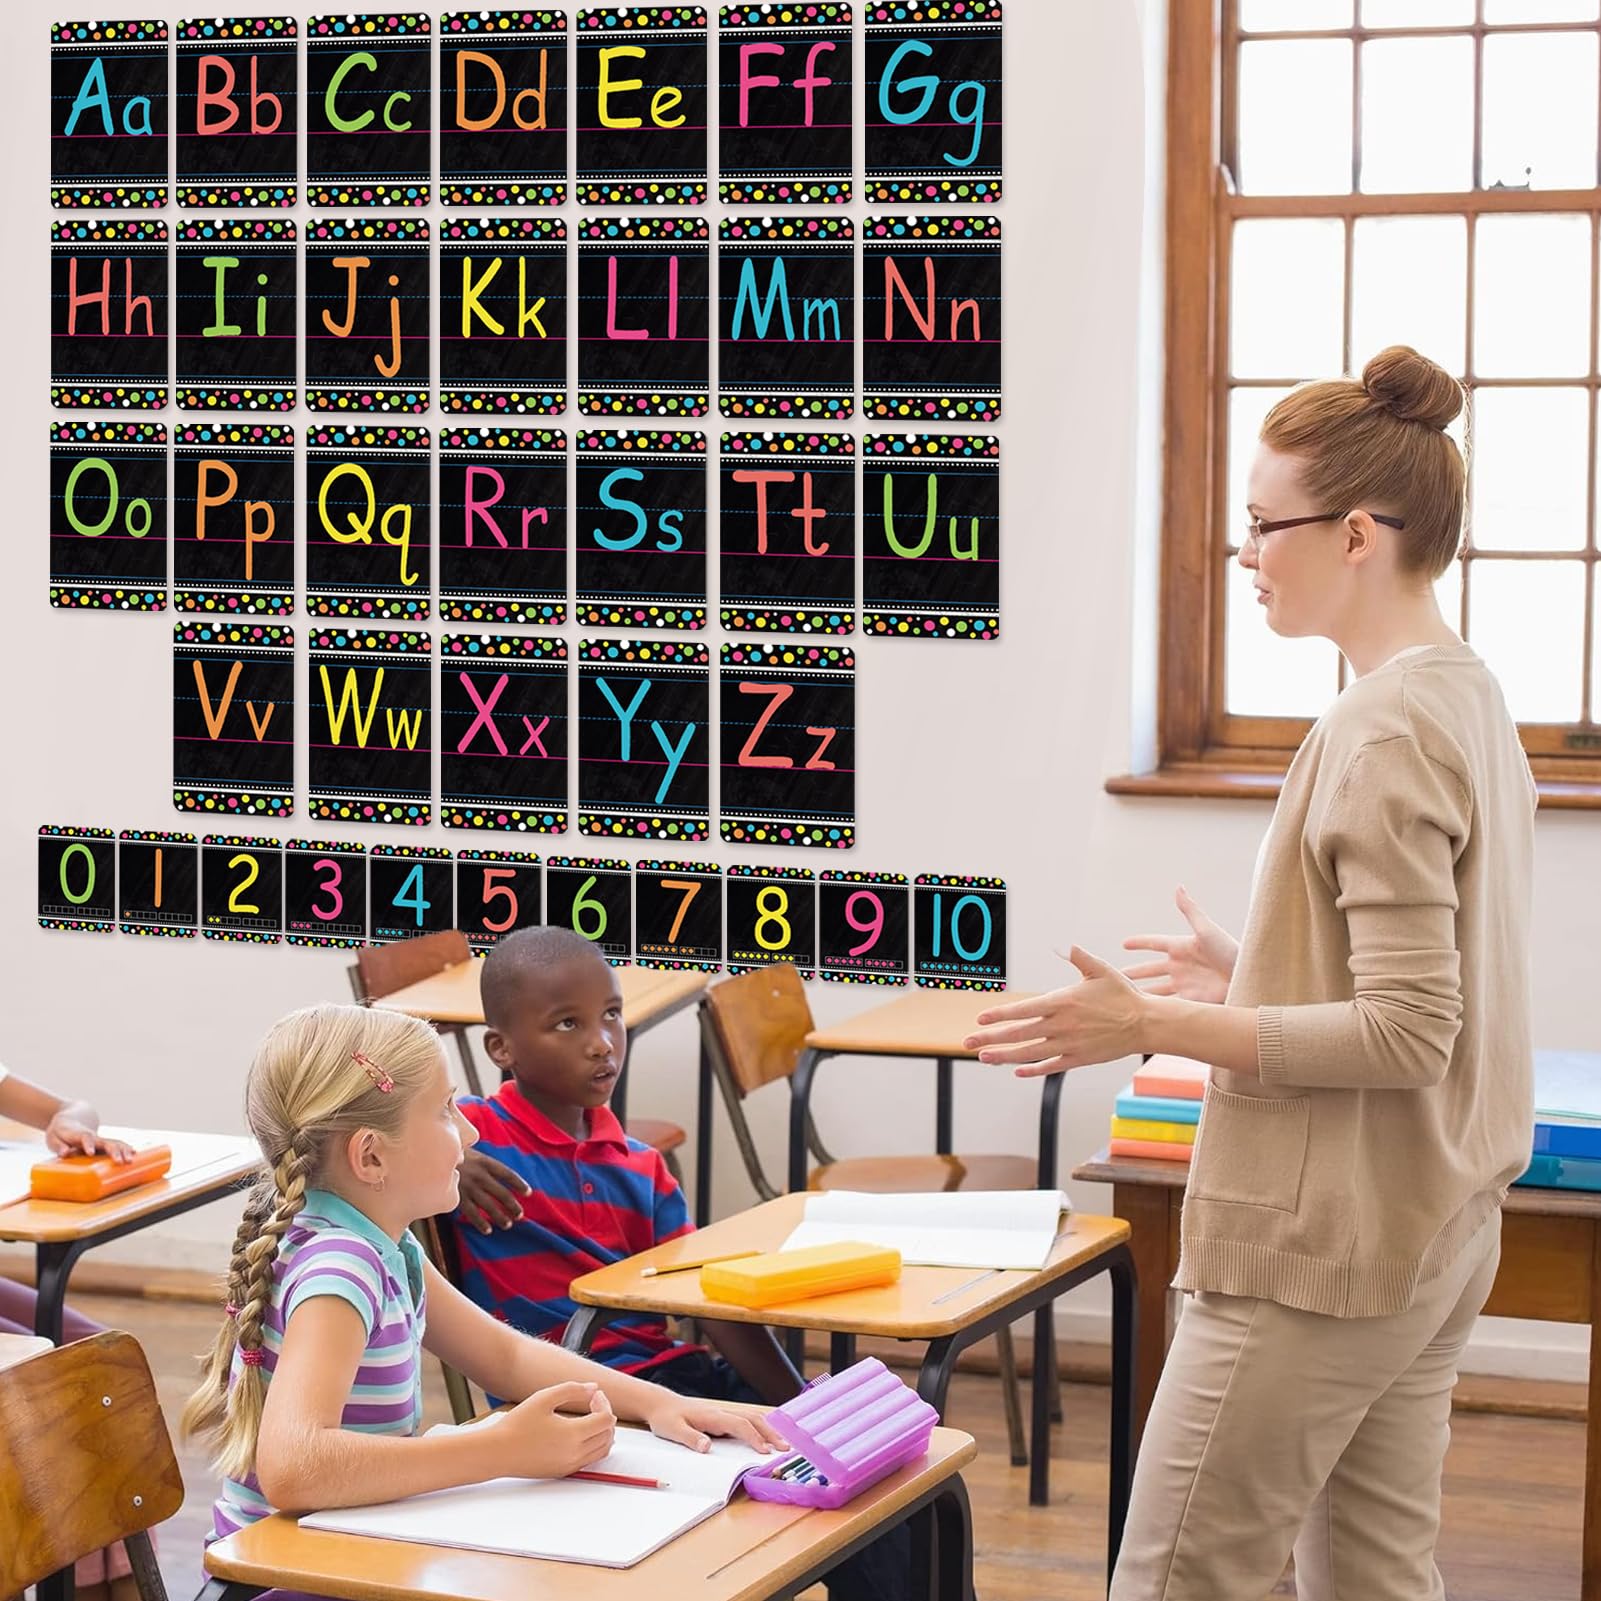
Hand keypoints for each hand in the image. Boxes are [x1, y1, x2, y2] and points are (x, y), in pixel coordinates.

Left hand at [44, 1102, 132, 1161]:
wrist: (69, 1120)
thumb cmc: (59, 1132)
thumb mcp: (53, 1138)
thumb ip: (58, 1146)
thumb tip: (65, 1153)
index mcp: (78, 1134)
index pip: (85, 1137)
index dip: (88, 1144)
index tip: (91, 1153)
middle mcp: (93, 1136)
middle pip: (105, 1141)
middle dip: (114, 1150)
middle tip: (120, 1161)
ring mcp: (100, 1139)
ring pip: (114, 1142)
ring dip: (123, 1150)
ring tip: (130, 1160)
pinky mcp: (104, 1143)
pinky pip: (116, 1145)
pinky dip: (125, 1149)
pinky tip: (134, 1154)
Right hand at [457, 1149, 530, 1233]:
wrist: (428, 1155)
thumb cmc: (450, 1154)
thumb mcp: (469, 1151)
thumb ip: (482, 1163)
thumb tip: (496, 1173)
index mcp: (484, 1161)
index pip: (507, 1174)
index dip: (519, 1183)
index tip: (528, 1193)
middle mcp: (478, 1175)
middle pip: (501, 1192)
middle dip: (512, 1205)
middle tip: (520, 1215)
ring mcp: (467, 1187)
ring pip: (488, 1205)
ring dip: (499, 1216)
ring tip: (508, 1224)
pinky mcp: (456, 1197)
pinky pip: (471, 1213)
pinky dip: (480, 1223)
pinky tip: (488, 1230)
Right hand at [497, 1381, 615, 1478]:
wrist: (497, 1452)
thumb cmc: (517, 1424)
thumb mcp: (545, 1398)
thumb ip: (573, 1390)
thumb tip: (594, 1388)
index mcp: (573, 1435)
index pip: (606, 1419)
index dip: (604, 1403)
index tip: (593, 1395)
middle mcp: (575, 1454)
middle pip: (608, 1435)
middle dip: (606, 1416)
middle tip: (593, 1403)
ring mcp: (569, 1466)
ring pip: (602, 1450)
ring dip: (603, 1432)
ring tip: (591, 1417)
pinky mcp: (563, 1472)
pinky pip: (590, 1460)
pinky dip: (594, 1445)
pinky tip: (581, 1432)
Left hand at [643, 1392, 788, 1454]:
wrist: (661, 1405)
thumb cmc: (666, 1418)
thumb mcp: (672, 1430)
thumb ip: (690, 1438)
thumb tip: (707, 1447)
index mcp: (712, 1415)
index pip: (739, 1425)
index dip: (754, 1438)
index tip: (765, 1451)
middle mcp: (721, 1412)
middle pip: (752, 1419)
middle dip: (770, 1432)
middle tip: (785, 1447)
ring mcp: (723, 1413)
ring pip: (752, 1417)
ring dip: (768, 1429)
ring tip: (783, 1442)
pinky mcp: (722, 1417)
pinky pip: (746, 1420)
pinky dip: (761, 1426)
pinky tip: (768, 1434)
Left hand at [964, 948, 1153, 1076]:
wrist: (1146, 1023)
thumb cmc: (1122, 994)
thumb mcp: (1100, 969)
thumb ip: (1078, 956)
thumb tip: (1062, 942)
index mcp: (1062, 1001)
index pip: (1022, 1010)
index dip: (999, 1014)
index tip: (980, 1017)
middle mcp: (1061, 1025)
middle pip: (1018, 1034)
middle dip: (990, 1038)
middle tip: (967, 1042)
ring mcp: (1069, 1044)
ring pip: (1029, 1053)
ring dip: (1004, 1056)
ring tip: (983, 1057)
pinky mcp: (1079, 1059)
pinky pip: (1050, 1066)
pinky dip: (1032, 1070)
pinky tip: (1017, 1072)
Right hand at [1122, 886, 1238, 1005]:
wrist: (1247, 979)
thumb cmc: (1230, 952)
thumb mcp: (1207, 930)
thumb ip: (1190, 911)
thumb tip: (1179, 887)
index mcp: (1182, 947)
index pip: (1155, 943)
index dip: (1140, 943)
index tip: (1123, 944)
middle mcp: (1180, 965)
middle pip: (1150, 969)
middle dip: (1134, 972)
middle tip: (1116, 976)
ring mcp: (1184, 983)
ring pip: (1156, 988)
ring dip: (1142, 992)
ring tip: (1126, 998)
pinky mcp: (1190, 1000)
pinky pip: (1168, 1003)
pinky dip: (1156, 1006)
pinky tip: (1144, 1011)